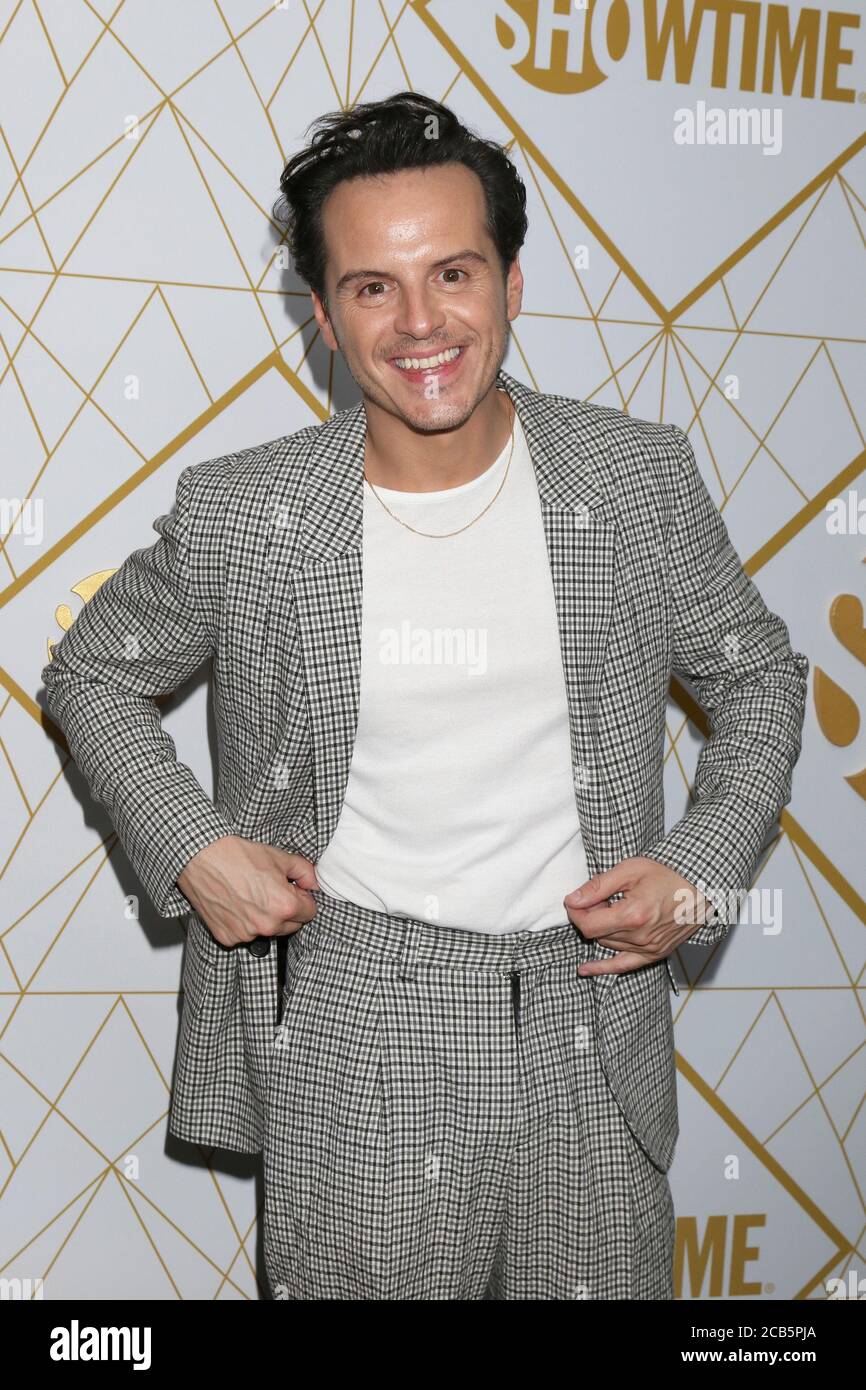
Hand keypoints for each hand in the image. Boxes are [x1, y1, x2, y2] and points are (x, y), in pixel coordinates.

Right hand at [176, 836, 319, 948]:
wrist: (202, 858)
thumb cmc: (238, 856)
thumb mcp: (279, 857)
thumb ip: (305, 872)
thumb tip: (313, 883)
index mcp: (285, 906)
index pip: (310, 912)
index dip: (303, 898)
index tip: (293, 890)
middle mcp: (267, 925)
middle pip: (291, 926)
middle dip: (286, 911)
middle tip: (270, 891)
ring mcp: (246, 934)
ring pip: (267, 931)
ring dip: (264, 918)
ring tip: (249, 895)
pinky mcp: (227, 937)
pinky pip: (244, 934)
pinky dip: (242, 923)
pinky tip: (235, 903)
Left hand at [563, 857, 712, 977]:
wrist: (699, 888)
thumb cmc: (666, 875)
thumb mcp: (629, 870)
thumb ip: (597, 886)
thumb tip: (572, 901)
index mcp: (633, 915)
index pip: (587, 924)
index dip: (575, 911)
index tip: (575, 899)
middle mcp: (640, 937)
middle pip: (596, 934)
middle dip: (590, 916)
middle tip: (600, 897)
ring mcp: (648, 949)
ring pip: (607, 944)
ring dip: (601, 929)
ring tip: (614, 908)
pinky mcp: (654, 954)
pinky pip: (622, 966)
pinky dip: (601, 968)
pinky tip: (583, 969)